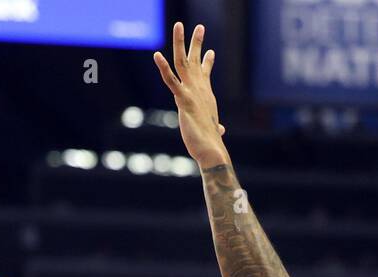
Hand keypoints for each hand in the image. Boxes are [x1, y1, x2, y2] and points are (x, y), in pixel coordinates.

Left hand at [154, 22, 227, 166]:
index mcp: (205, 95)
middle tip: (200, 26)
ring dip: (181, 42)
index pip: (205, 74)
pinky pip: (171, 80)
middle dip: (197, 43)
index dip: (207, 62)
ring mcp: (191, 92)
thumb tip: (220, 130)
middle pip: (196, 61)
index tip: (211, 51)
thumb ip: (215, 127)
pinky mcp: (183, 99)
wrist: (211, 150)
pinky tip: (156, 56)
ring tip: (179, 25)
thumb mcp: (212, 129)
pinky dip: (163, 68)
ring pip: (183, 62)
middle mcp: (199, 89)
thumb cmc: (210, 143)